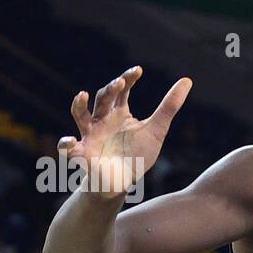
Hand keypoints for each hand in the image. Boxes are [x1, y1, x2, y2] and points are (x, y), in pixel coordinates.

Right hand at [58, 67, 191, 199]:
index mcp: (119, 113)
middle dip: (110, 89)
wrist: (124, 181)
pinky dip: (66, 144)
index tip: (138, 71)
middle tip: (120, 83)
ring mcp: (90, 135)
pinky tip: (69, 142)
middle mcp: (102, 120)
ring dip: (79, 105)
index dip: (128, 79)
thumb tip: (187, 80)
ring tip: (82, 95)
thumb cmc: (138, 154)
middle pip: (102, 98)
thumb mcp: (157, 129)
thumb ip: (169, 106)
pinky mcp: (83, 153)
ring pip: (80, 115)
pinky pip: (68, 148)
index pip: (121, 91)